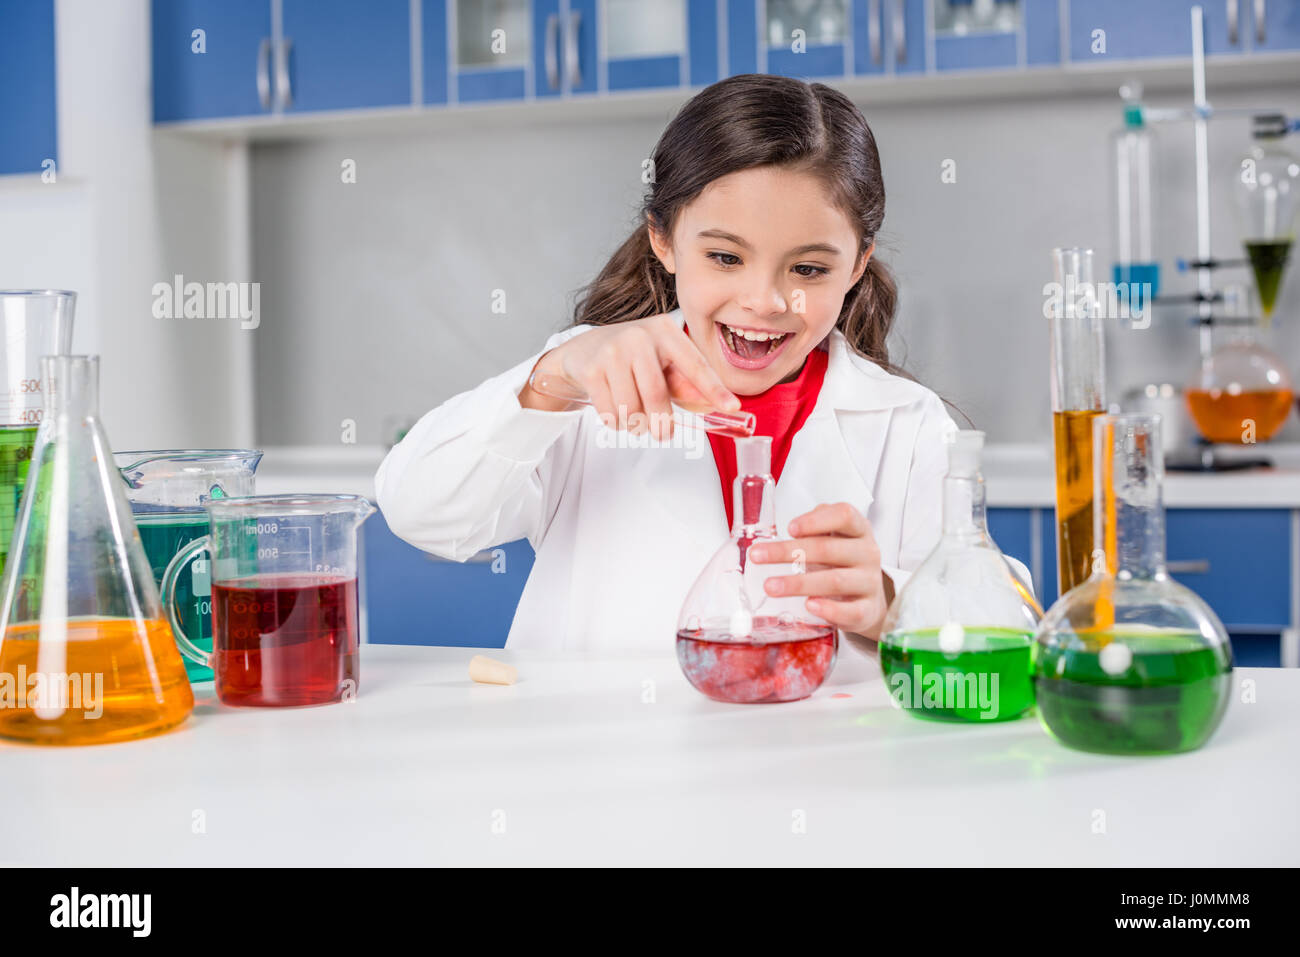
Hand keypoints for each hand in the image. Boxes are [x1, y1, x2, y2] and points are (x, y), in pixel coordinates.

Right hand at [518, 313, 739, 438]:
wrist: (581, 351)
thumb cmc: (630, 358)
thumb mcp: (660, 363)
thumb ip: (685, 384)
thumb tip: (713, 405)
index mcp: (665, 331)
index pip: (694, 364)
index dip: (714, 388)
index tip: (732, 406)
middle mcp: (639, 336)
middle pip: (657, 394)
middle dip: (661, 422)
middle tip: (663, 434)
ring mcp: (612, 350)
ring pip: (631, 407)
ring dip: (634, 423)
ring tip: (632, 415)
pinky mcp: (591, 369)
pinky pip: (610, 412)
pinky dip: (615, 421)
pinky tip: (613, 409)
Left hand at [746, 503, 893, 639]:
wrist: (869, 598)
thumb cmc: (844, 562)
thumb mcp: (835, 537)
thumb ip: (816, 526)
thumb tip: (792, 527)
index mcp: (859, 530)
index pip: (844, 516)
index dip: (816, 521)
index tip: (789, 528)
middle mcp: (867, 554)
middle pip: (828, 549)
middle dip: (788, 552)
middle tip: (757, 557)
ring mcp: (870, 583)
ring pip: (835, 581)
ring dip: (798, 583)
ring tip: (770, 586)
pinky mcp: (867, 611)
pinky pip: (851, 611)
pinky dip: (830, 610)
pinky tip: (809, 606)